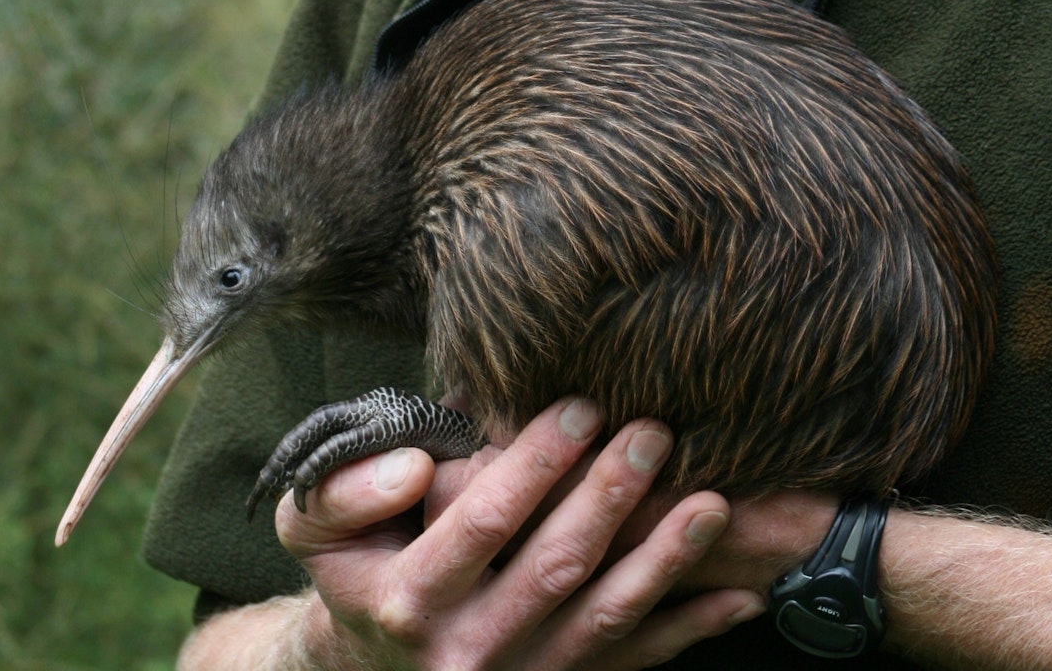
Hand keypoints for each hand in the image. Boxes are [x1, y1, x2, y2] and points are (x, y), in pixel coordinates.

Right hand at [275, 397, 765, 669]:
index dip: (536, 464)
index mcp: (409, 599)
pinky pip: (632, 662)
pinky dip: (690, 631)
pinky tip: (740, 596)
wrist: (370, 664)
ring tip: (712, 503)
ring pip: (606, 619)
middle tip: (654, 431)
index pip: (483, 523)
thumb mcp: (311, 527)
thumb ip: (343, 491)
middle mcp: (470, 649)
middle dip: (610, 496)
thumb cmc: (354, 571)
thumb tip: (416, 465)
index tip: (579, 406)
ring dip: (665, 560)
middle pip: (556, 568)